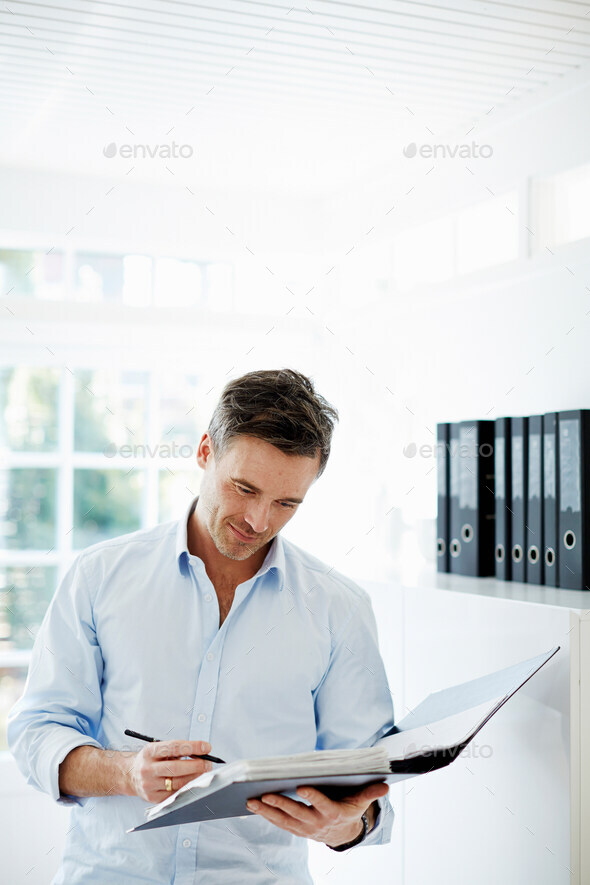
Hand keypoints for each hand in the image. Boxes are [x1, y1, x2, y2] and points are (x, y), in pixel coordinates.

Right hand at [126, 740, 212, 801]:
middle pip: (176, 768)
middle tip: (208, 763)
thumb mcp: (158, 748)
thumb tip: (202, 751)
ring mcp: (149, 785)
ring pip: (177, 783)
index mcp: (149, 752)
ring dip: (194, 777)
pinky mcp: (153, 798)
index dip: (192, 747)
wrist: (130, 775)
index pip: (174, 747)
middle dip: (196, 765)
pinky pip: (174, 794)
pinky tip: (193, 782)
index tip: (207, 747)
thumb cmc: (150, 759)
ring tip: (203, 772)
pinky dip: (186, 787)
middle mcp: (147, 769)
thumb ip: (177, 749)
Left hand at [246, 782, 388, 847]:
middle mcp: (317, 822)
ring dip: (267, 812)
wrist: (342, 834)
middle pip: (297, 812)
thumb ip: (370, 793)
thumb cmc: (349, 810)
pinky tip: (254, 807)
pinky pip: (280, 823)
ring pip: (284, 820)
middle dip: (281, 804)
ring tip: (251, 802)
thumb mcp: (360, 802)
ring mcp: (304, 827)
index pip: (322, 804)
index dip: (312, 796)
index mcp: (333, 812)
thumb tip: (385, 786)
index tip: (302, 787)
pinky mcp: (296, 829)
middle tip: (265, 795)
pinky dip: (267, 816)